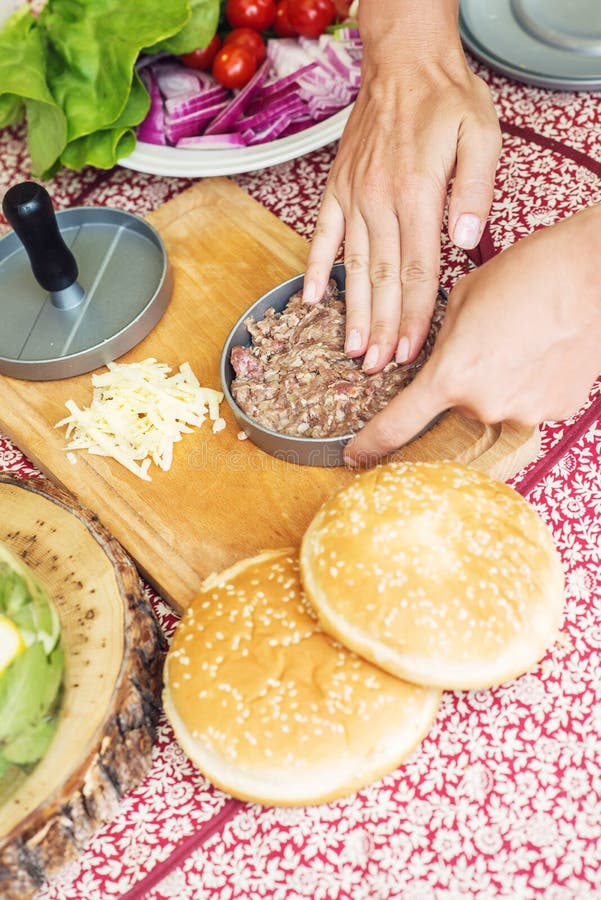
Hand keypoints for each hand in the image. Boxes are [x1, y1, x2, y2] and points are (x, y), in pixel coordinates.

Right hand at [302, 0, 500, 375]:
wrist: (403, 61)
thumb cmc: (445, 98)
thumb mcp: (480, 134)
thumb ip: (473, 190)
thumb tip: (462, 242)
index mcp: (415, 194)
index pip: (416, 270)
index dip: (412, 316)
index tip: (408, 351)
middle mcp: (378, 201)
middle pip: (381, 279)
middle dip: (380, 328)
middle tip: (376, 367)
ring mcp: (353, 196)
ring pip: (353, 266)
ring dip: (352, 311)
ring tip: (350, 348)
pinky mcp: (337, 188)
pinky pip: (323, 235)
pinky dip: (318, 268)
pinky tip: (312, 299)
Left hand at [344, 203, 600, 466]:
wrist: (592, 273)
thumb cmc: (526, 274)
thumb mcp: (460, 301)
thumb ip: (439, 342)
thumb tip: (435, 360)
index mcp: (450, 376)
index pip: (398, 424)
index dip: (372, 443)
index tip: (356, 455)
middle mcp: (484, 405)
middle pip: (457, 405)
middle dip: (463, 379)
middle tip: (490, 340)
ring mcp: (523, 412)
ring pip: (495, 404)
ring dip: (500, 380)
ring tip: (524, 338)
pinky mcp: (556, 411)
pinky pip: (528, 403)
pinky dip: (530, 382)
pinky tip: (543, 350)